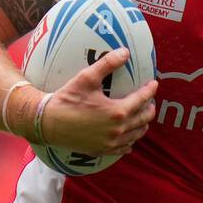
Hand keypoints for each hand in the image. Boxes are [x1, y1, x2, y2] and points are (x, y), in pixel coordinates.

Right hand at [39, 49, 157, 155]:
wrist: (48, 123)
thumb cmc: (67, 99)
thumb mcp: (87, 77)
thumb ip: (108, 63)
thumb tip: (125, 52)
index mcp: (118, 112)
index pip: (141, 100)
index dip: (150, 90)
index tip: (153, 84)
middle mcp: (118, 130)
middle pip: (143, 119)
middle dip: (149, 108)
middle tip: (149, 101)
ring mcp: (111, 143)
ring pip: (136, 135)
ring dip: (142, 125)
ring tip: (142, 117)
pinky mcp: (102, 151)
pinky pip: (123, 149)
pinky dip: (129, 142)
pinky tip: (128, 138)